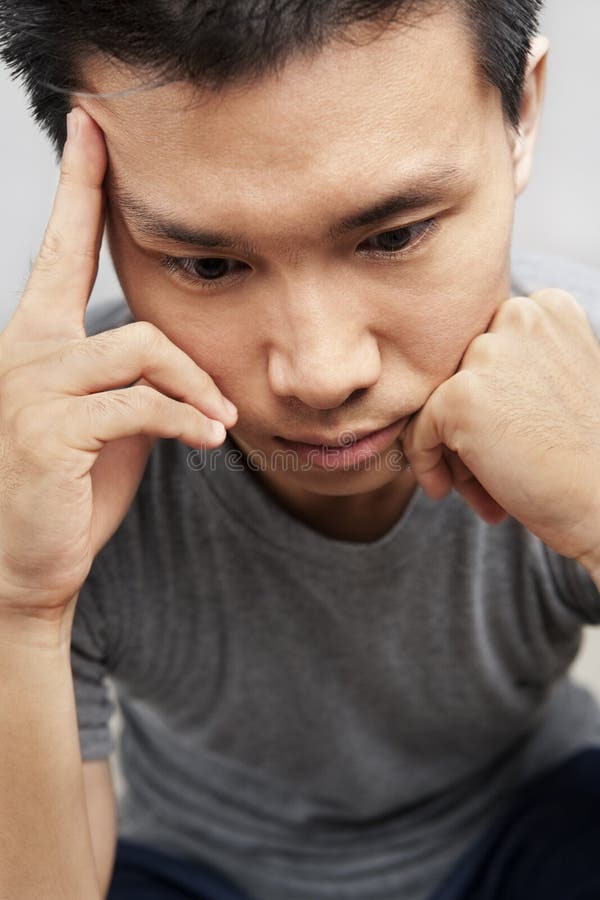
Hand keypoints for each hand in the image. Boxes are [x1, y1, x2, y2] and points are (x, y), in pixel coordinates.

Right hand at [0, 107, 237, 625]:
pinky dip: (184, 419)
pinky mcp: (48, 429)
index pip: (62, 248)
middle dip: (157, 303)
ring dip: (194, 387)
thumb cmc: (72, 488)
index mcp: (40, 339)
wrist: (29, 560)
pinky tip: (206, 440)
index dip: (79, 186)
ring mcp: (33, 386)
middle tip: (196, 337)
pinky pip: (140, 403)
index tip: (91, 129)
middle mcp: (27, 350)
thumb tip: (184, 361)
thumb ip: (139, 380)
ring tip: (219, 427)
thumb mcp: (113, 423)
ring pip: (141, 348)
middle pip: (114, 296)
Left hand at [401, 289, 599, 566]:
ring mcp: (487, 354)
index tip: (508, 439)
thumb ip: (513, 366)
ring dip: (450, 447)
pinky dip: (426, 464)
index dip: (488, 399)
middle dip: (466, 424)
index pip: (483, 347)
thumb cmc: (588, 457)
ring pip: (435, 402)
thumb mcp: (559, 385)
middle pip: (456, 372)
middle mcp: (519, 316)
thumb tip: (451, 383)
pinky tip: (447, 491)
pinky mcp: (458, 396)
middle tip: (494, 469)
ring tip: (481, 487)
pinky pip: (417, 432)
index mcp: (549, 308)